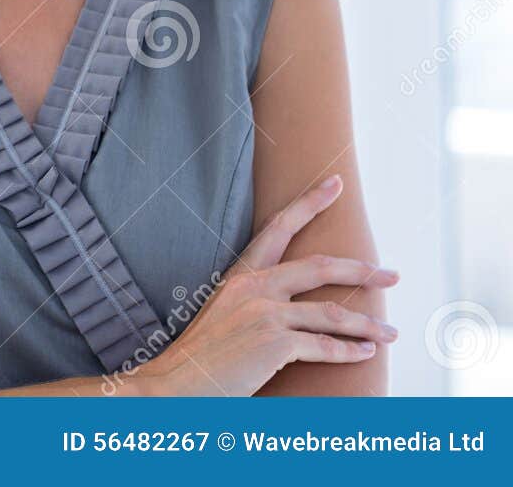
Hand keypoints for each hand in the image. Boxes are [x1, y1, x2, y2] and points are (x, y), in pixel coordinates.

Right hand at [138, 174, 399, 395]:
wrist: (176, 382)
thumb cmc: (202, 355)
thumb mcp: (226, 315)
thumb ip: (256, 304)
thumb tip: (294, 307)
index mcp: (240, 276)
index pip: (278, 228)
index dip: (309, 203)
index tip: (335, 184)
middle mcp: (253, 288)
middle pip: (319, 267)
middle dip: (362, 270)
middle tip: (391, 274)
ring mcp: (264, 314)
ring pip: (331, 313)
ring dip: (367, 324)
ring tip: (391, 332)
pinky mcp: (274, 343)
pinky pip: (325, 346)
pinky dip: (350, 352)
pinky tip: (366, 353)